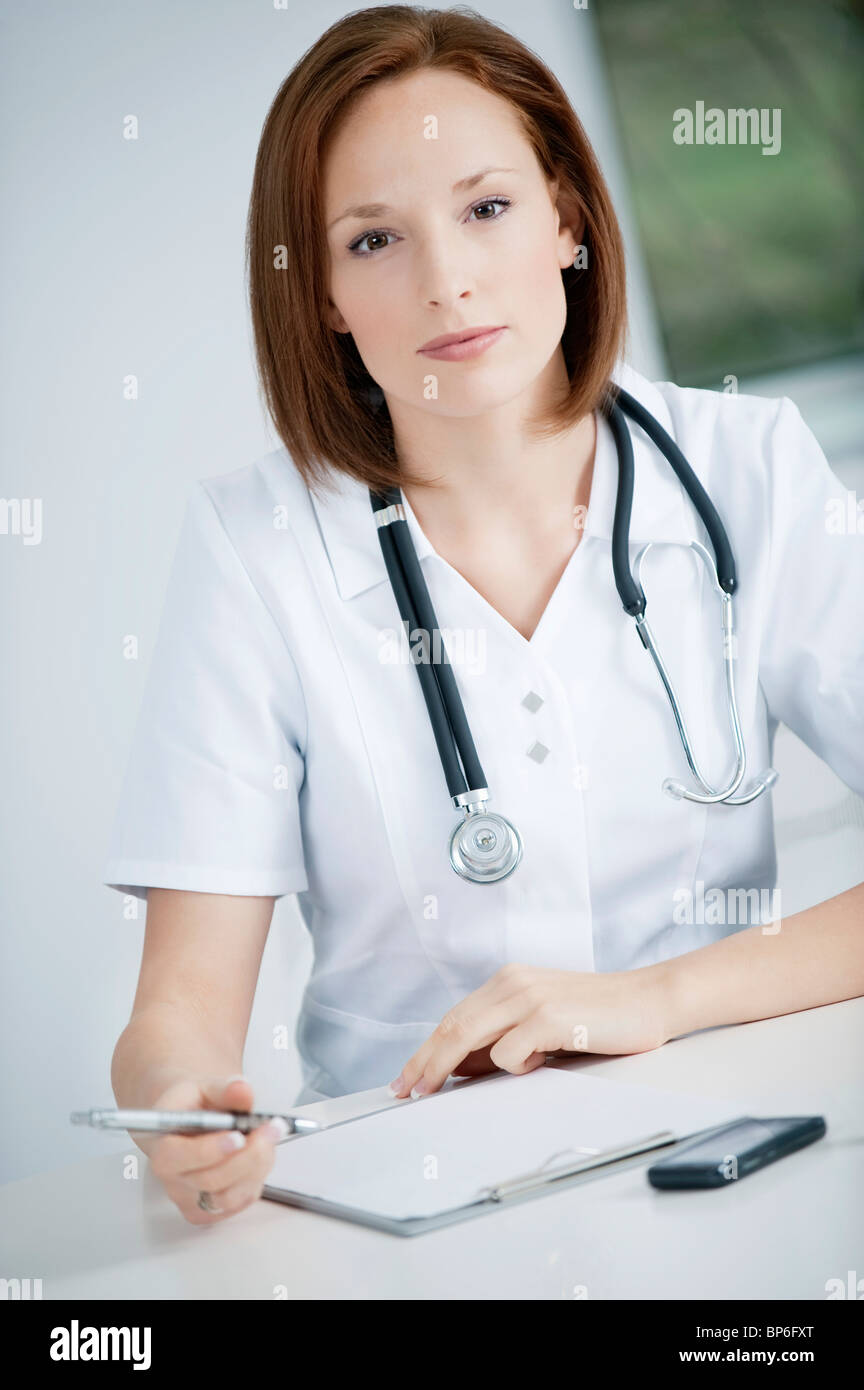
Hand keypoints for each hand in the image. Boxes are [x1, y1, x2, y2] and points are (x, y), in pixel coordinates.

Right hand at [143, 1075, 286, 1224]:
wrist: (190, 1122)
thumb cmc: (193, 1106)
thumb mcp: (204, 1087)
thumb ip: (223, 1088)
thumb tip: (241, 1089)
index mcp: (162, 1146)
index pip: (177, 1158)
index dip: (209, 1151)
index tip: (239, 1137)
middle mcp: (172, 1179)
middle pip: (210, 1180)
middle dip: (247, 1156)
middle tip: (270, 1130)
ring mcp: (191, 1199)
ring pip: (229, 1197)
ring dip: (257, 1167)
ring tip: (269, 1137)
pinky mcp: (211, 1211)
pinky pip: (240, 1201)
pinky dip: (258, 1177)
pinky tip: (261, 1154)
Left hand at [388, 962, 670, 1098]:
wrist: (650, 999)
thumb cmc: (599, 1015)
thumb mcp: (542, 1022)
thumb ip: (503, 1037)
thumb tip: (460, 1067)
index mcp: (508, 981)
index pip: (454, 1017)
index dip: (426, 1049)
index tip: (407, 1077)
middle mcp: (513, 983)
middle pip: (452, 1026)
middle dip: (423, 1061)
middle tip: (403, 1091)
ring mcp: (529, 998)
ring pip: (468, 1036)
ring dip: (448, 1067)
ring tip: (437, 1090)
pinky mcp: (548, 1017)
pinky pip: (508, 1052)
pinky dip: (512, 1066)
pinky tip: (538, 1063)